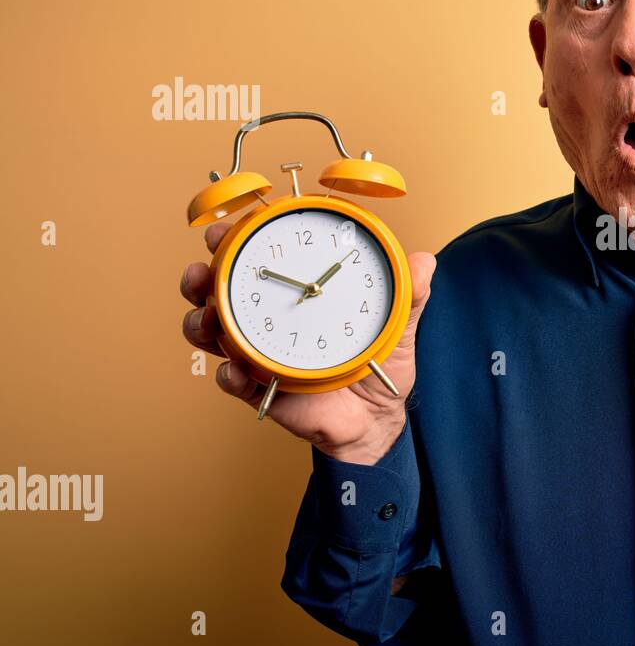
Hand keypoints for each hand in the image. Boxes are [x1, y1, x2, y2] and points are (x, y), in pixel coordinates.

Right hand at [180, 221, 435, 464]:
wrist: (377, 418)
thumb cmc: (381, 362)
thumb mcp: (399, 325)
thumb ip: (409, 294)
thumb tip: (424, 261)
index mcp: (297, 291)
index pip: (259, 255)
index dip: (236, 237)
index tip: (226, 227)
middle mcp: (269, 316)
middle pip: (219, 288)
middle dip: (201, 276)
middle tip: (202, 272)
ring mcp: (259, 351)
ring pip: (211, 330)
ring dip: (200, 321)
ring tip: (209, 319)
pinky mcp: (259, 387)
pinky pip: (231, 379)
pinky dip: (228, 373)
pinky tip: (236, 370)